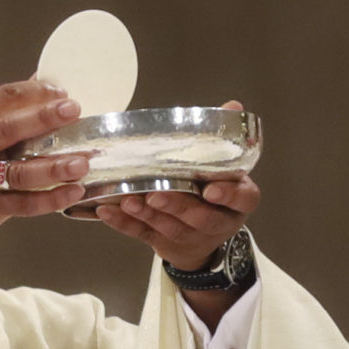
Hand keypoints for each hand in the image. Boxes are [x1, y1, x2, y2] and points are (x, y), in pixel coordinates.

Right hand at [0, 81, 87, 260]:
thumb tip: (39, 81)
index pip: (1, 98)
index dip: (33, 92)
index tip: (60, 92)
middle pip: (10, 129)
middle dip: (44, 118)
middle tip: (74, 111)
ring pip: (21, 171)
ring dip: (54, 167)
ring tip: (82, 162)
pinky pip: (24, 204)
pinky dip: (50, 199)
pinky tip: (73, 192)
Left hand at [93, 101, 259, 270]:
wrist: (201, 239)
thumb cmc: (211, 191)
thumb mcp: (223, 168)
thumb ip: (222, 140)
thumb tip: (233, 105)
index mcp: (238, 201)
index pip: (242, 199)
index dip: (228, 195)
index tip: (211, 190)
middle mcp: (217, 222)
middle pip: (201, 218)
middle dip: (177, 206)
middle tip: (156, 194)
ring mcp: (190, 236)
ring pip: (170, 228)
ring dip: (147, 215)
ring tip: (127, 200)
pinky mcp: (163, 243)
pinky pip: (142, 234)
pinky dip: (123, 223)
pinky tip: (106, 211)